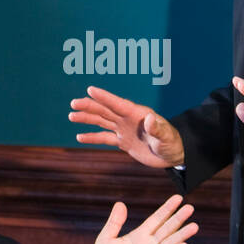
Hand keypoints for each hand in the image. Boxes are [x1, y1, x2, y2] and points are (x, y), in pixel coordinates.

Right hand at [69, 86, 184, 167]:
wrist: (172, 155)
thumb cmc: (171, 143)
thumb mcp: (166, 136)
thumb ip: (157, 128)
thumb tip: (149, 118)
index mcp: (137, 114)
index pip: (118, 104)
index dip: (104, 97)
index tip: (90, 89)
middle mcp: (128, 119)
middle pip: (105, 110)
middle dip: (89, 106)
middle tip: (73, 103)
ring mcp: (124, 129)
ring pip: (102, 121)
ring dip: (87, 118)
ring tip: (71, 116)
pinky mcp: (123, 142)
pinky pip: (104, 138)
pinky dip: (92, 137)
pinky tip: (80, 137)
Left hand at [90, 195, 197, 243]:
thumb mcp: (106, 237)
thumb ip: (114, 222)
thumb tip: (120, 204)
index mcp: (139, 235)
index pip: (157, 219)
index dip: (167, 209)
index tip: (178, 198)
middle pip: (167, 228)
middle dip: (178, 218)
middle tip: (190, 207)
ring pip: (170, 243)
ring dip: (182, 235)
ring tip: (194, 226)